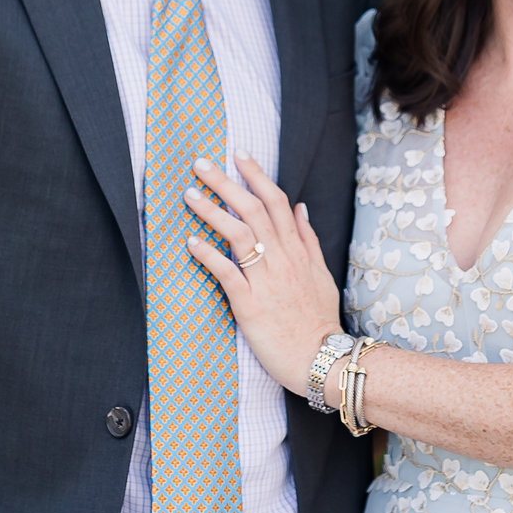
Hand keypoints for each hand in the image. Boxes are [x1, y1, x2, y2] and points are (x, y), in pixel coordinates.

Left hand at [184, 155, 347, 398]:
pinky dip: (209, 255)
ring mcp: (266, 281)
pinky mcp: (250, 304)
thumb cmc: (318, 318)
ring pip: (239, 235)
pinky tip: (191, 241)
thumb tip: (300, 207)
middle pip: (253, 210)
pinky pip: (228, 273)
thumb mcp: (321, 273)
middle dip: (226, 183)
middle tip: (201, 164)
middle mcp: (282, 259)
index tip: (239, 154)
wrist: (322, 358)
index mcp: (298, 250)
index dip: (257, 175)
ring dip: (212, 211)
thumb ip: (308, 239)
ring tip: (190, 194)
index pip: (276, 201)